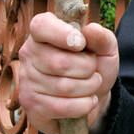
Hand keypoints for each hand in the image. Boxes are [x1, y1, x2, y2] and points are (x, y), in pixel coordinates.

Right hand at [16, 12, 119, 133]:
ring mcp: (27, 81)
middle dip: (88, 68)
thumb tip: (91, 30)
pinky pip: (61, 107)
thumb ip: (102, 37)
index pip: (41, 26)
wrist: (94, 97)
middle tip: (93, 70)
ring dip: (89, 87)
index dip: (62, 34)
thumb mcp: (105, 49)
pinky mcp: (31, 105)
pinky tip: (87, 101)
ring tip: (92, 85)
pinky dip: (83, 105)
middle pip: (60, 62)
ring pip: (63, 87)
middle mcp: (29, 54)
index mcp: (44, 34)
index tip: (81, 43)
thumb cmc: (95, 66)